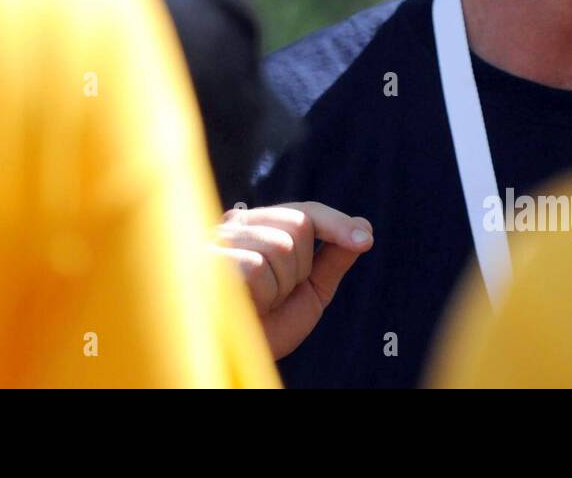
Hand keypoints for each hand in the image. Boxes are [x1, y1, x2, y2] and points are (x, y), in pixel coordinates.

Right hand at [214, 201, 372, 359]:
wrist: (234, 358)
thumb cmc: (268, 325)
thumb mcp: (310, 292)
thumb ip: (333, 259)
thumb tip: (365, 226)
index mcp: (261, 227)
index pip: (306, 212)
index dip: (337, 224)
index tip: (366, 241)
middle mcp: (238, 224)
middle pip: (298, 225)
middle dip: (300, 270)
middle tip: (277, 295)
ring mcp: (220, 238)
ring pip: (280, 247)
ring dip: (279, 288)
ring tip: (259, 302)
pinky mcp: (206, 257)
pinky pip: (256, 266)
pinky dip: (261, 295)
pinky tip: (245, 305)